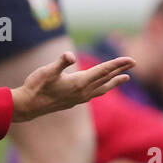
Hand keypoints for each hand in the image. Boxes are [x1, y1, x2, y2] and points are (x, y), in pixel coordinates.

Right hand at [10, 53, 133, 123]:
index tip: (131, 60)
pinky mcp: (74, 100)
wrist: (28, 106)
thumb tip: (70, 56)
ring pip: (103, 88)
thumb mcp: (47, 71)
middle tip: (134, 63)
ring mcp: (79, 98)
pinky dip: (103, 88)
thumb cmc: (36, 86)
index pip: (103, 71)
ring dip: (115, 82)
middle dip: (120, 70)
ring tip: (125, 78)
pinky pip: (95, 93)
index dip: (117, 64)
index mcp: (79, 82)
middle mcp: (83, 91)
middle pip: (106, 78)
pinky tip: (102, 87)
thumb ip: (60, 63)